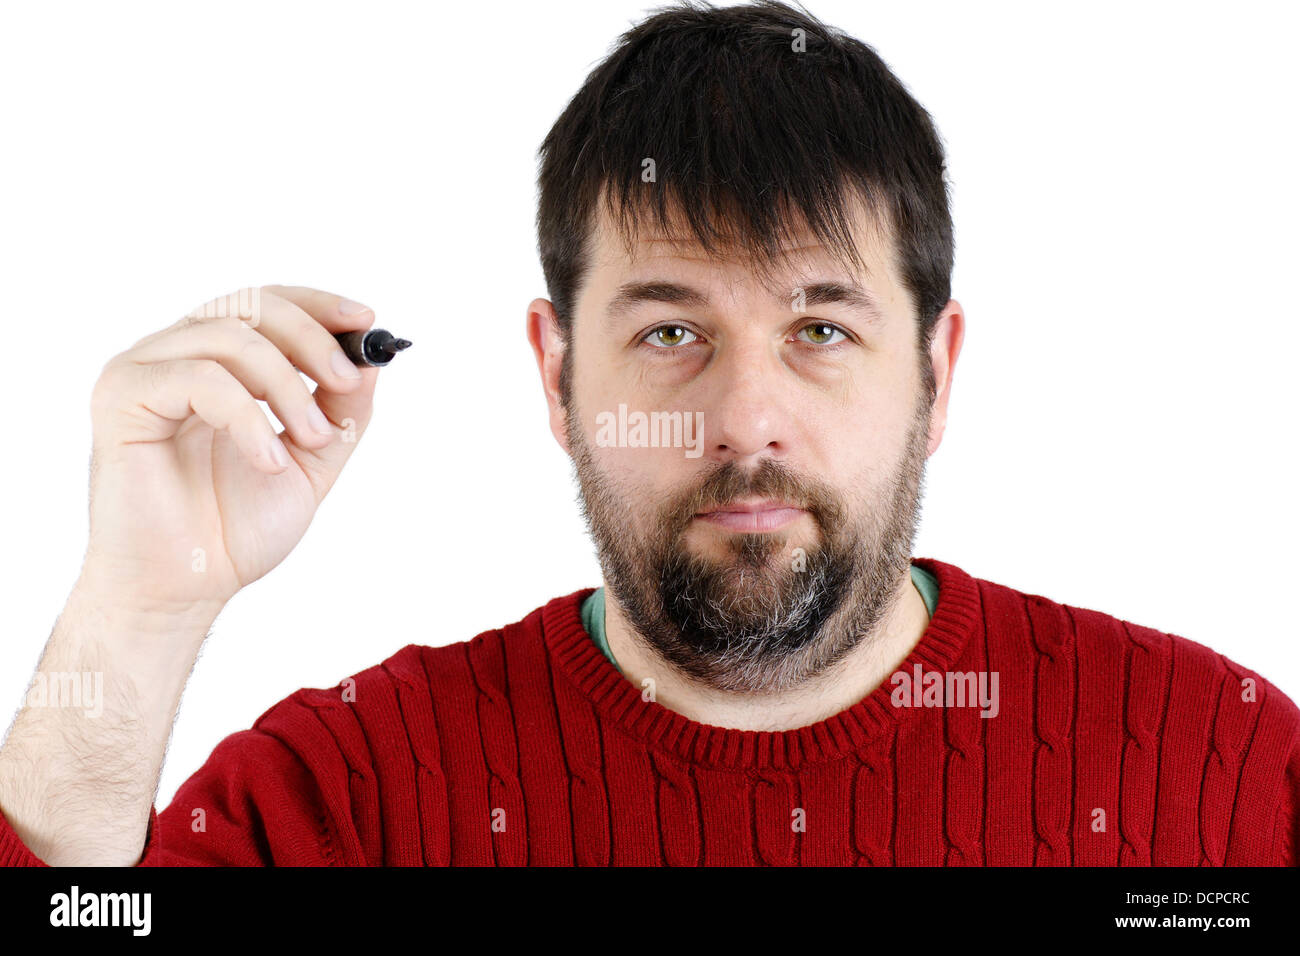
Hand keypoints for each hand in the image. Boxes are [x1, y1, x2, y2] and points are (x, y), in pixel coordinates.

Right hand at [78, 285, 380, 615]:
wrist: (186, 587)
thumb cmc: (236, 526)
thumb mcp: (313, 458)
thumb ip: (341, 409)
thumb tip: (369, 360)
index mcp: (217, 362)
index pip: (267, 305)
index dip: (318, 305)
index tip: (365, 320)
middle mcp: (177, 354)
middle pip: (251, 305)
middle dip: (312, 339)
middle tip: (346, 381)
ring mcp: (145, 370)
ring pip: (231, 338)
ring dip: (289, 388)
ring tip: (312, 441)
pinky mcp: (122, 396)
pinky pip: (199, 379)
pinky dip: (248, 418)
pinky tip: (268, 461)